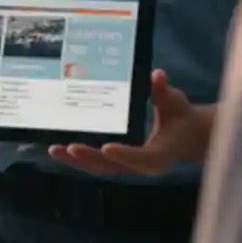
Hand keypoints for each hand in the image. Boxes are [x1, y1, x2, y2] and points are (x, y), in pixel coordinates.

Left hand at [47, 69, 213, 174]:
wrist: (186, 135)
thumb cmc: (180, 116)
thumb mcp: (175, 101)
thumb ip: (163, 91)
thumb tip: (157, 75)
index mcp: (159, 153)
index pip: (141, 157)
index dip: (125, 155)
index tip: (107, 148)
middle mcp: (141, 164)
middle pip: (112, 166)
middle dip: (89, 158)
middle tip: (69, 147)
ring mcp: (127, 165)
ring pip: (100, 166)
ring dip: (77, 160)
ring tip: (55, 149)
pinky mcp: (118, 161)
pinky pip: (96, 161)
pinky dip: (79, 156)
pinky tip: (60, 148)